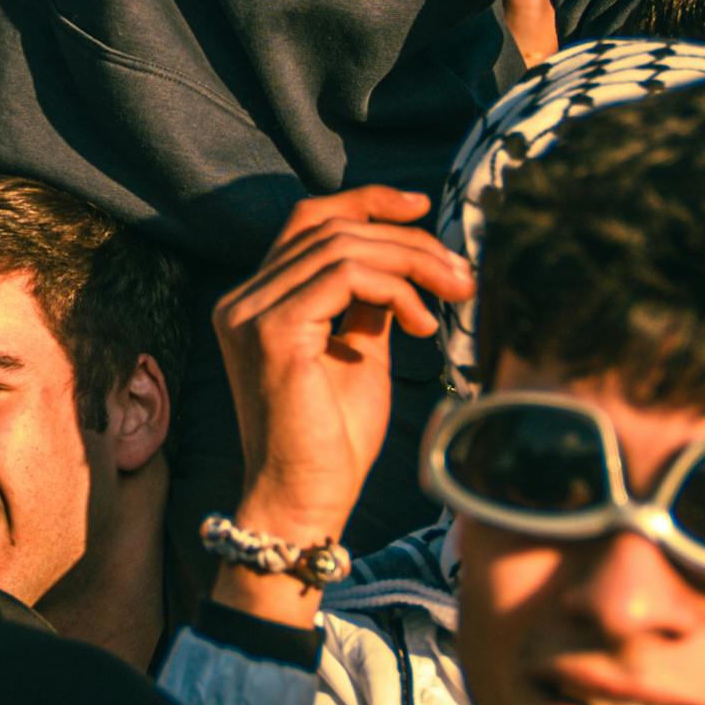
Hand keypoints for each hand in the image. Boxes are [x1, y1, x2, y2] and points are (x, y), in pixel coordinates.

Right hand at [212, 190, 464, 607]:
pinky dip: (395, 289)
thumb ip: (370, 304)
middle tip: (461, 272)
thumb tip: (406, 262)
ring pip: (343, 247)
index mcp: (259, 301)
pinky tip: (422, 324)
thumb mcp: (361, 355)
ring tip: (454, 295)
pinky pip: (344, 277)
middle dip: (408, 241)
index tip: (423, 208)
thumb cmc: (333, 442)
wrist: (306, 502)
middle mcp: (243, 300)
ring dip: (412, 264)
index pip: (309, 222)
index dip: (366, 202)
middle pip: (331, 227)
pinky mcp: (272, 331)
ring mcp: (251, 313)